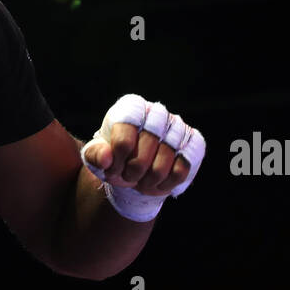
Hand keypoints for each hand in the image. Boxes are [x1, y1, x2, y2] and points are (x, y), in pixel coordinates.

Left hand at [81, 94, 204, 198]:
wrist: (137, 170)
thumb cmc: (114, 158)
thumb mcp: (97, 156)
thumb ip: (95, 154)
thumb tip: (107, 156)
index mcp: (130, 107)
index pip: (124, 140)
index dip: (117, 162)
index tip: (113, 168)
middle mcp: (157, 111)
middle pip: (145, 151)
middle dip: (133, 171)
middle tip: (128, 176)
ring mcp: (178, 125)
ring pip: (164, 162)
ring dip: (149, 180)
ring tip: (142, 179)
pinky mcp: (194, 142)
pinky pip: (182, 169)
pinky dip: (167, 182)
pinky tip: (159, 181)